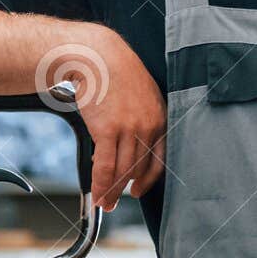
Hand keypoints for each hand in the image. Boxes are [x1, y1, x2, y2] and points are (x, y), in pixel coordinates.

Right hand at [59, 27, 165, 210]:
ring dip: (111, 191)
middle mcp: (149, 125)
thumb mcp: (139, 93)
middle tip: (114, 202)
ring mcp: (129, 129)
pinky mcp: (108, 130)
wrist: (97, 55)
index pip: (159, 158)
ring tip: (103, 201)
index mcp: (160, 117)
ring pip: (122, 171)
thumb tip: (129, 143)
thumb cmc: (114, 71)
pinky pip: (105, 166)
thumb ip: (141, 118)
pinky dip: (100, 184)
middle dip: (125, 190)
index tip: (137, 190)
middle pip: (138, 168)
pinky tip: (96, 192)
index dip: (148, 179)